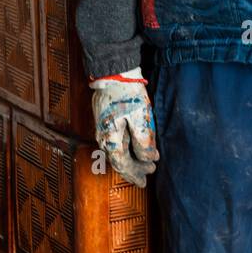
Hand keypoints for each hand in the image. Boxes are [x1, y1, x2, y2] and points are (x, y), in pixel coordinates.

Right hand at [89, 68, 158, 187]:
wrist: (113, 74)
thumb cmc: (127, 94)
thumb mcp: (140, 117)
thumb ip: (144, 140)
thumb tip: (148, 159)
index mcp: (111, 139)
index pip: (122, 164)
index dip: (135, 173)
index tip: (146, 178)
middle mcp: (103, 137)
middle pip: (118, 160)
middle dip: (134, 169)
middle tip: (149, 173)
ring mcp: (102, 130)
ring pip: (117, 152)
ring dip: (132, 159)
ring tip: (146, 161)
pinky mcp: (105, 122)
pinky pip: (116, 142)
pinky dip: (128, 148)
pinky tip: (137, 146)